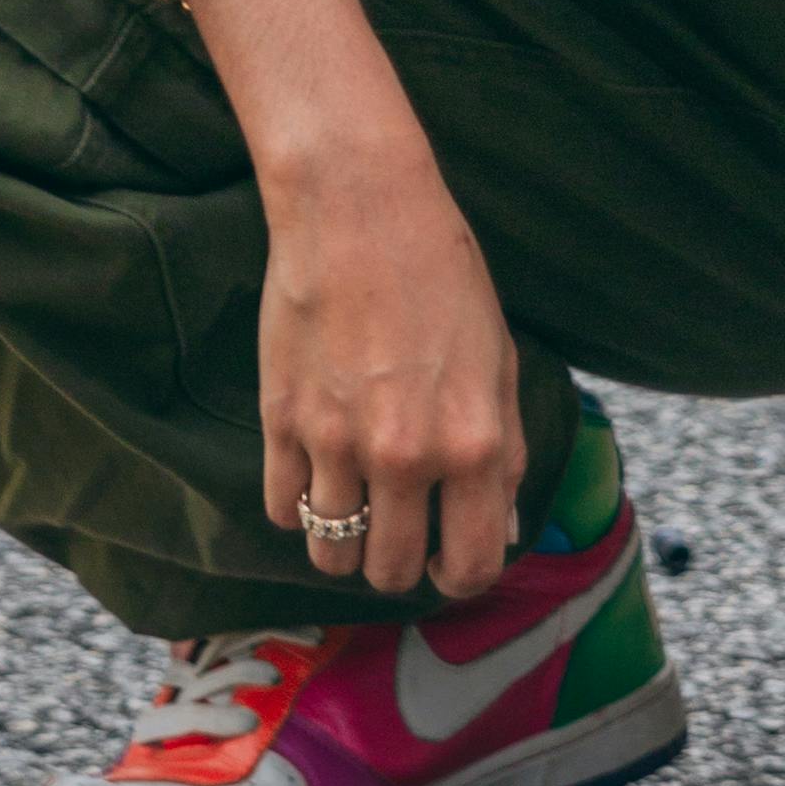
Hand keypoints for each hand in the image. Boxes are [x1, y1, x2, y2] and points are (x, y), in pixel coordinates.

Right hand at [256, 147, 526, 605]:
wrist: (358, 208)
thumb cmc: (442, 275)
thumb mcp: (500, 361)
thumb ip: (504, 453)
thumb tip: (500, 529)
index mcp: (474, 443)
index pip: (470, 566)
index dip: (461, 577)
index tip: (449, 564)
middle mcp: (406, 456)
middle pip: (390, 572)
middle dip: (398, 562)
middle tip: (400, 529)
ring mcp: (336, 443)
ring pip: (330, 554)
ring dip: (345, 543)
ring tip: (357, 508)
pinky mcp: (280, 423)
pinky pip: (283, 509)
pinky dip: (299, 505)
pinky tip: (317, 472)